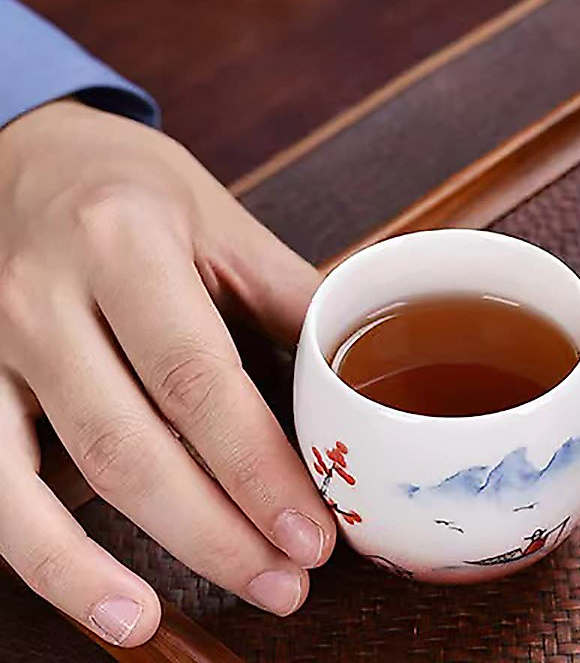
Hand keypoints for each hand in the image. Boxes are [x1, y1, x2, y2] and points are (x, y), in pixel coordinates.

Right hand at [0, 102, 335, 645]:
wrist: (21, 154)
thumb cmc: (129, 186)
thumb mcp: (217, 216)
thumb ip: (287, 291)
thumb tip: (360, 367)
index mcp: (125, 245)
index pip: (197, 378)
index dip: (258, 465)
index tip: (318, 527)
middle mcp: (44, 299)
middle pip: (135, 444)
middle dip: (222, 528)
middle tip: (294, 579)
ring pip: (66, 481)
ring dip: (149, 561)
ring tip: (236, 598)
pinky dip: (54, 565)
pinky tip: (118, 610)